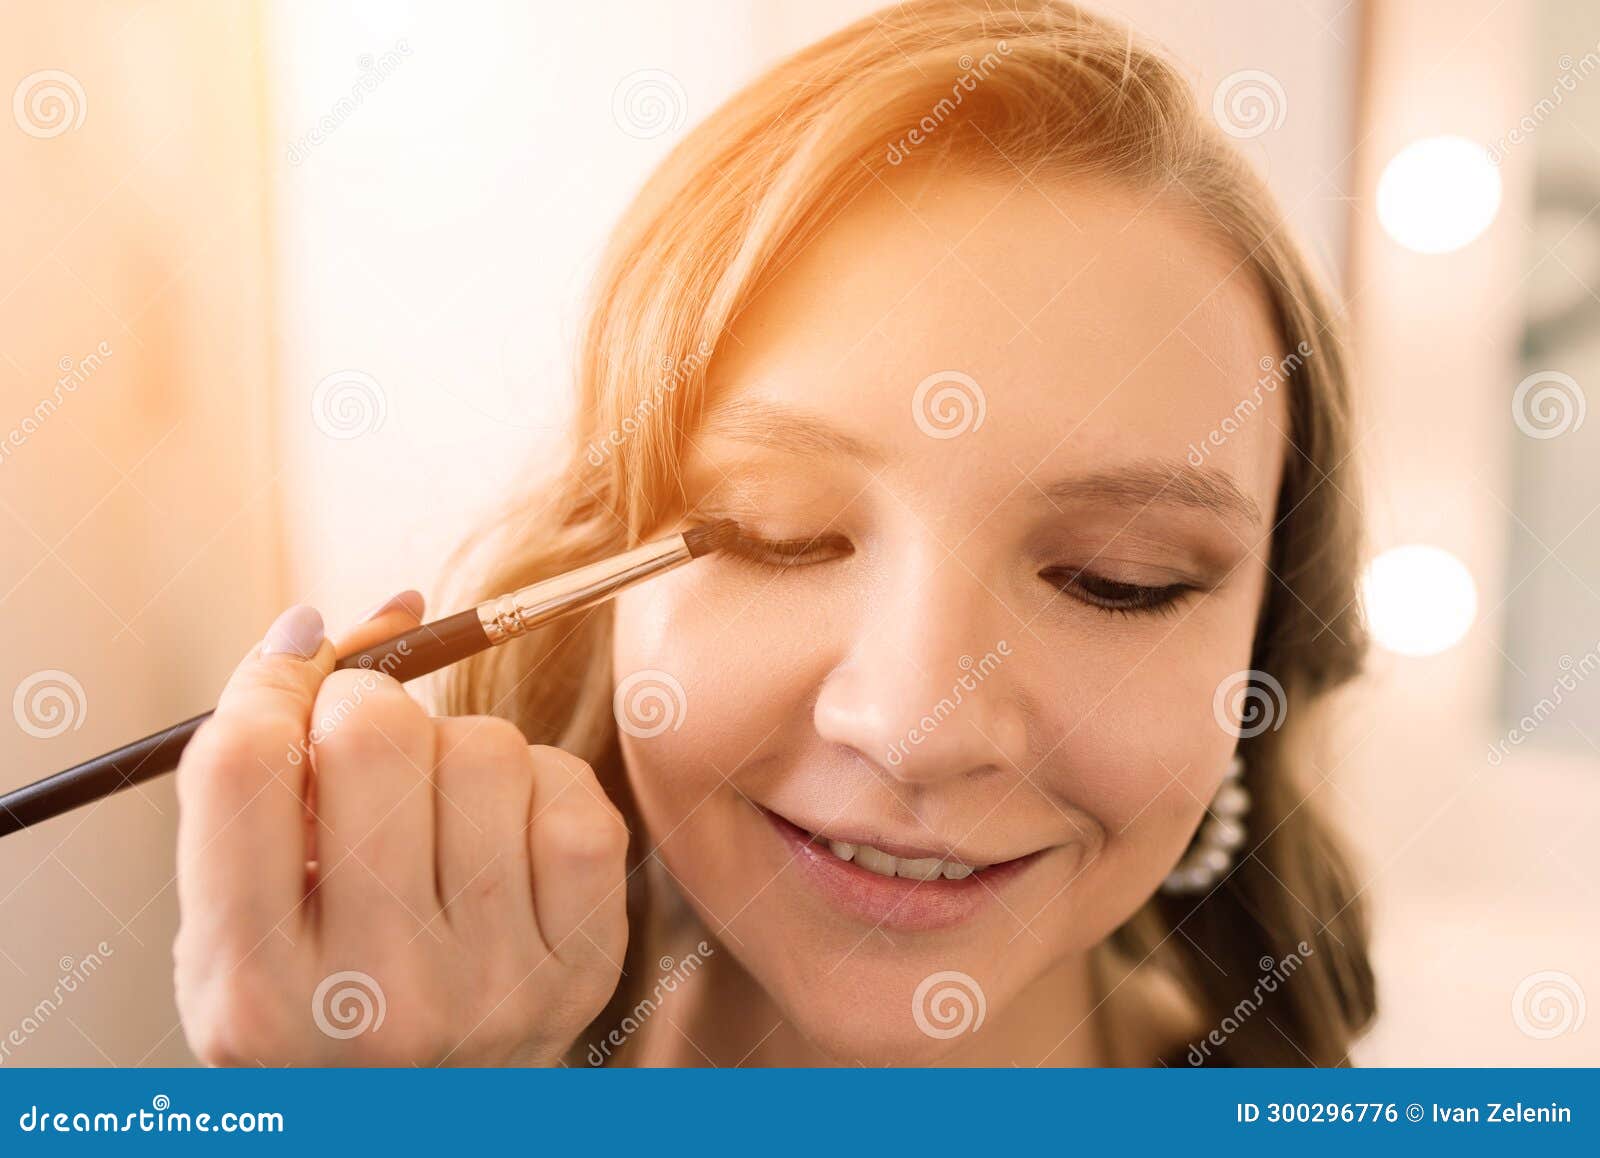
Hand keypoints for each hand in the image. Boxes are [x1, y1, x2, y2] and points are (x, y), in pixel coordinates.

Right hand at [172, 594, 627, 1064]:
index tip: (299, 653)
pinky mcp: (582, 969)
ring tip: (432, 813)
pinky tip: (502, 835)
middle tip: (363, 738)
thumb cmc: (320, 1005)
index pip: (241, 762)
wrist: (420, 1125)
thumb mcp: (241, 931)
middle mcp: (372, 999)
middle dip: (363, 701)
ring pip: (484, 745)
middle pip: (372, 735)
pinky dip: (537, 785)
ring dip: (454, 747)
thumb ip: (262, 786)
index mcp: (251, 996)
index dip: (270, 674)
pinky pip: (572, 792)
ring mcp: (490, 986)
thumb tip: (379, 608)